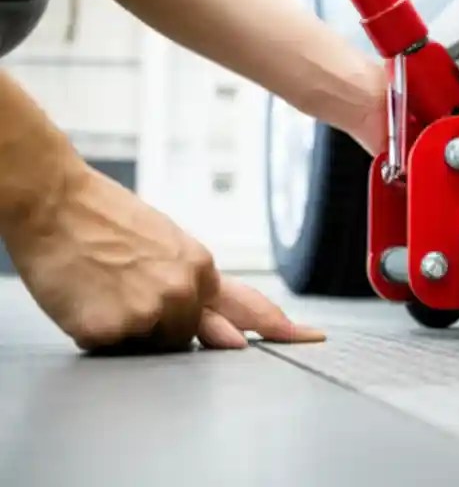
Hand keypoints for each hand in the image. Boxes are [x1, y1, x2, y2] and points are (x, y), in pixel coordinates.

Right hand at [7, 164, 323, 351]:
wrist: (55, 201)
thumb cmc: (105, 219)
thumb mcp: (166, 243)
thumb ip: (195, 283)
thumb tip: (225, 324)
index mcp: (201, 269)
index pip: (249, 306)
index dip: (280, 328)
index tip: (312, 338)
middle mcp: (185, 292)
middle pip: (188, 339)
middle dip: (163, 326)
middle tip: (131, 288)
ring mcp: (151, 311)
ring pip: (147, 347)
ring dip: (127, 329)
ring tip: (103, 286)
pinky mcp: (112, 328)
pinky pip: (108, 346)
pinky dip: (92, 328)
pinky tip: (84, 294)